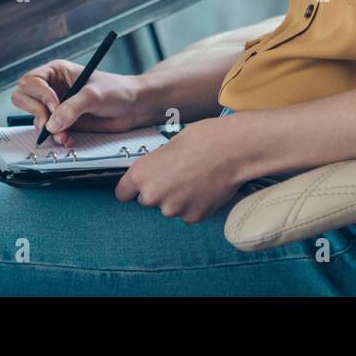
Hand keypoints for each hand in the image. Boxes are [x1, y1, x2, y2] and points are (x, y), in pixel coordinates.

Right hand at [11, 60, 147, 146]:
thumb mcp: (95, 95)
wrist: (133, 108)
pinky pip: (48, 132)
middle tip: (51, 123)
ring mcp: (56, 106)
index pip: (30, 81)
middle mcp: (52, 87)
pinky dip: (56, 137)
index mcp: (56, 71)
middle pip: (23, 98)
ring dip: (47, 129)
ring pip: (34, 117)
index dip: (40, 95)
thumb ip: (73, 107)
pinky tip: (69, 139)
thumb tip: (52, 124)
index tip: (55, 106)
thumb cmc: (117, 91)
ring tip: (65, 135)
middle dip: (36, 112)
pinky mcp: (63, 122)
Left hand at [114, 115, 249, 222]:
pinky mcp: (193, 217)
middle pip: (147, 200)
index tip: (140, 185)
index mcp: (141, 174)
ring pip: (169, 208)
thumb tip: (155, 175)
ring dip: (178, 199)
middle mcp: (153, 196)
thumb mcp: (167, 147)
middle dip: (159, 191)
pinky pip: (188, 213)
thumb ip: (155, 166)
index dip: (132, 188)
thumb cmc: (202, 139)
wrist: (232, 149)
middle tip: (178, 175)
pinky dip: (194, 204)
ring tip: (195, 179)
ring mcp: (173, 209)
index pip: (123, 194)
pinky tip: (205, 188)